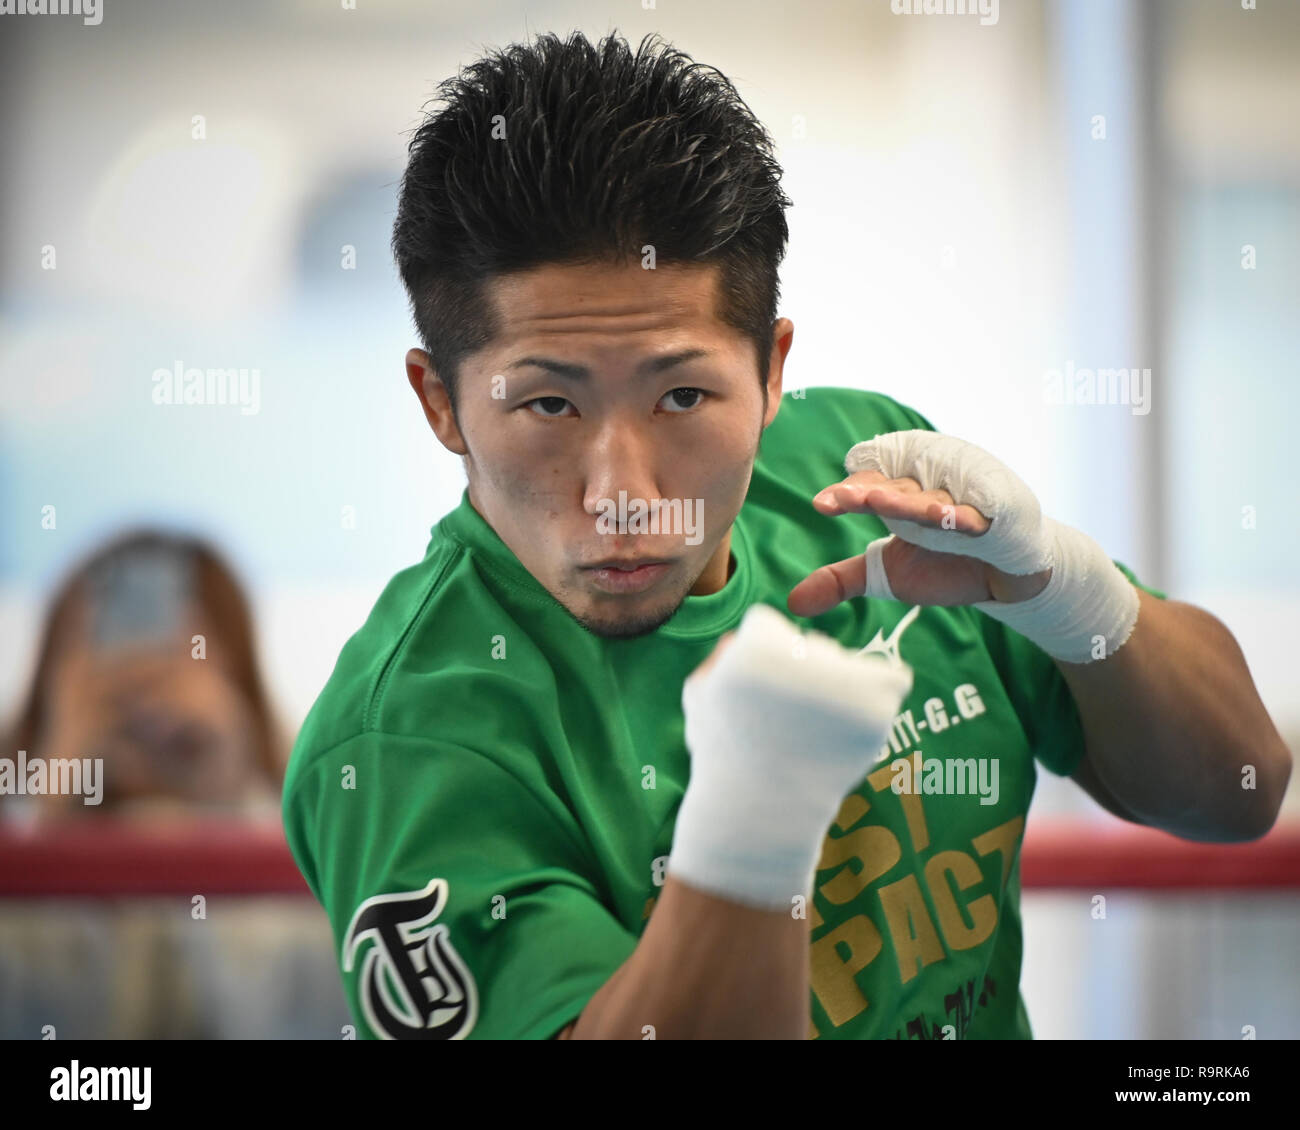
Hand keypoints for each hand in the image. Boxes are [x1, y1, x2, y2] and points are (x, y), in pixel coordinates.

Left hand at [787, 433, 1053, 616]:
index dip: (847, 494)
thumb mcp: (888, 575)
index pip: (868, 485)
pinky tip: (955, 519)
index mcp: (898, 495)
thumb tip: (793, 602)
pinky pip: (979, 514)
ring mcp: (962, 500)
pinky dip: (967, 516)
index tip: (821, 504)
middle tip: (851, 497)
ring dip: (912, 500)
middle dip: (873, 491)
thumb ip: (842, 581)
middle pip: (897, 486)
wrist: (1004, 578)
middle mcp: (927, 490)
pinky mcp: (996, 516)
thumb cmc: (945, 565)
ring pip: (933, 497)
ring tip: (883, 500)